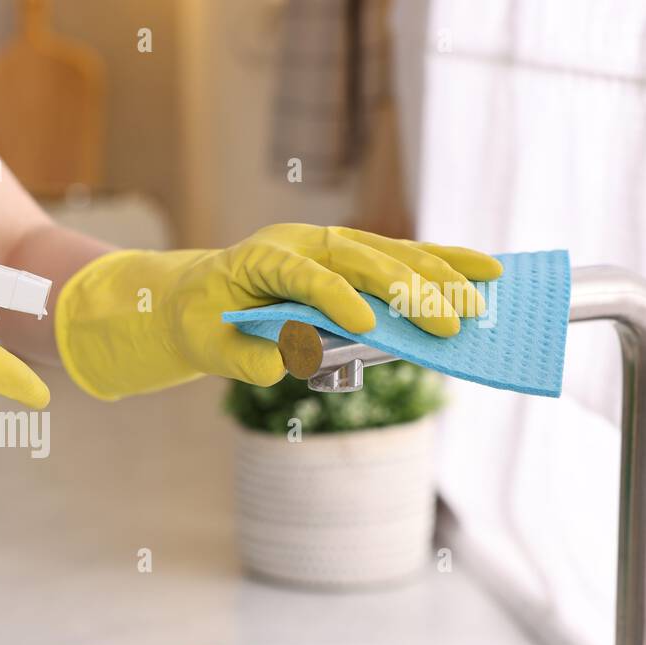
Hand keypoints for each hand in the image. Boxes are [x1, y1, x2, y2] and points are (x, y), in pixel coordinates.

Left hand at [54, 223, 503, 396]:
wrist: (200, 295)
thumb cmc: (204, 322)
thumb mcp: (209, 348)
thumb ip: (245, 358)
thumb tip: (287, 363)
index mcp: (259, 257)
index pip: (303, 274)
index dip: (334, 298)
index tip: (365, 325)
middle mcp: (300, 242)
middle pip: (359, 258)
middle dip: (406, 289)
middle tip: (448, 322)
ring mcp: (329, 244)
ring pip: (389, 252)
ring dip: (437, 275)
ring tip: (481, 299)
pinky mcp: (352, 256)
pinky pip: (401, 256)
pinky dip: (441, 264)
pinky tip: (484, 272)